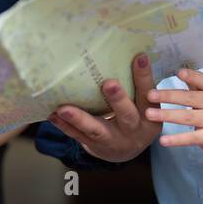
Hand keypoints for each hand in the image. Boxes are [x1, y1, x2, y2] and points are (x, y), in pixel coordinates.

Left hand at [47, 53, 161, 162]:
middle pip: (126, 115)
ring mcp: (112, 140)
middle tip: (109, 83)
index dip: (144, 77)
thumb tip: (134, 51)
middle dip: (117, 99)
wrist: (127, 152)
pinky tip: (53, 114)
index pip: (147, 95)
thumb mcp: (145, 106)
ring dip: (79, 119)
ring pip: (96, 130)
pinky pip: (77, 135)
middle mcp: (132, 130)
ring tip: (63, 109)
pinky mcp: (94, 145)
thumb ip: (140, 85)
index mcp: (149, 117)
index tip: (139, 57)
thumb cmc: (136, 118)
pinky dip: (64, 126)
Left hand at [149, 68, 202, 163]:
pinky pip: (191, 138)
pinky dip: (177, 139)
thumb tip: (180, 68)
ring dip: (167, 115)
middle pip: (190, 98)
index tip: (178, 72)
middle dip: (169, 96)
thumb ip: (196, 86)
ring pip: (188, 117)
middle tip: (149, 94)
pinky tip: (163, 140)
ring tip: (149, 114)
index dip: (192, 76)